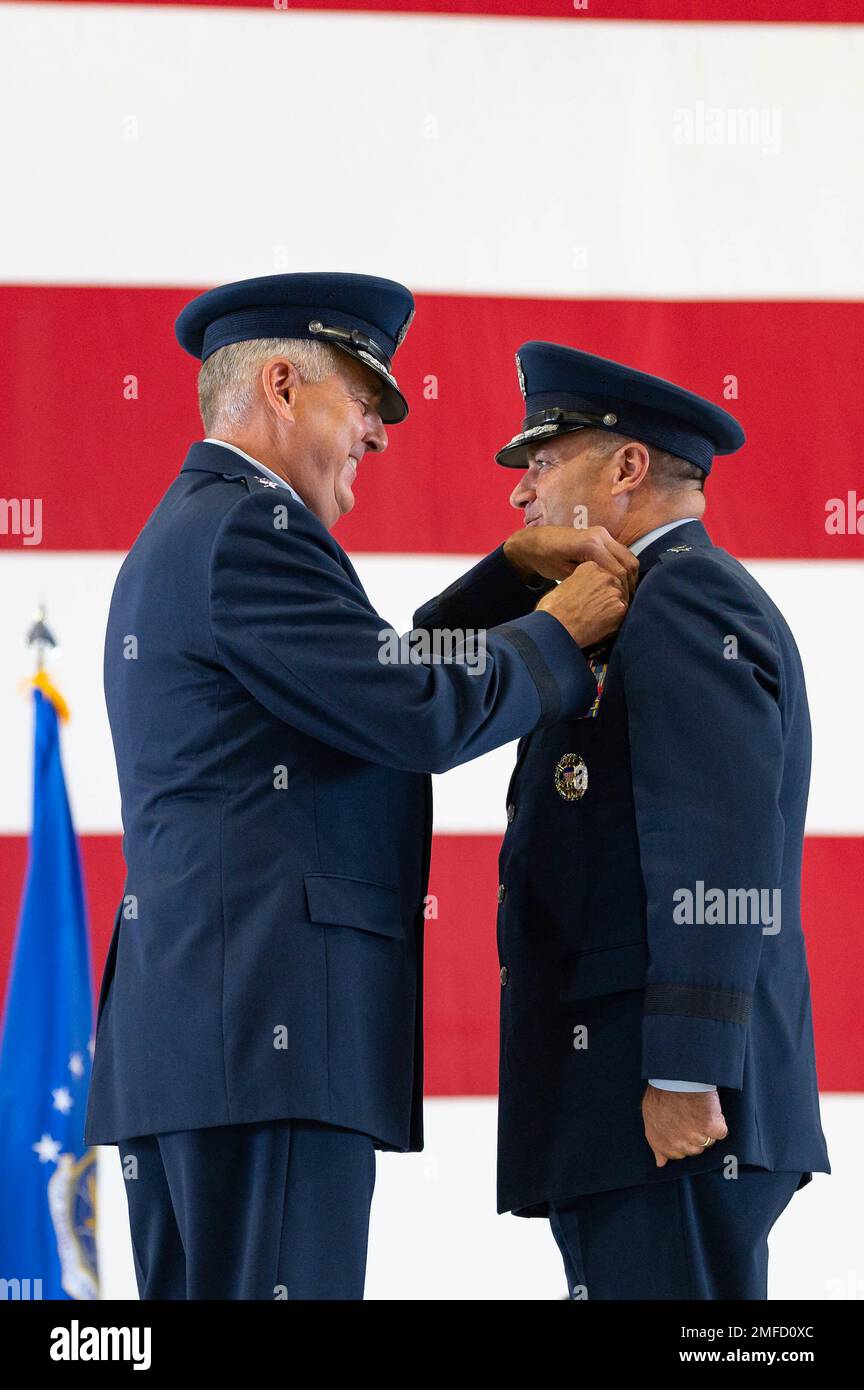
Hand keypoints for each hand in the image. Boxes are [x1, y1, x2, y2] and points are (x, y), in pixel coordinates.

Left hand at [504, 525, 637, 596]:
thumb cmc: (545, 560)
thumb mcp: (565, 575)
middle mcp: (601, 536)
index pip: (619, 571)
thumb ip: (589, 581)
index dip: (624, 591)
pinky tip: (618, 582)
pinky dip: (623, 567)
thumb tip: (610, 594)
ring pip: (628, 556)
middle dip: (630, 584)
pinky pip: (620, 552)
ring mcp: (602, 533)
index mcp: (591, 545)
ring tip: (625, 594)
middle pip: (629, 562)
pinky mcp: (601, 535)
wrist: (534, 542)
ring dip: (629, 575)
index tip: (623, 606)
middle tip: (627, 602)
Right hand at [535, 560, 628, 647]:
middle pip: (616, 586)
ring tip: (597, 621)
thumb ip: (581, 583)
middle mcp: (605, 575)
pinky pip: (624, 616)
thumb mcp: (565, 585)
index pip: (605, 576)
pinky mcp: (620, 607)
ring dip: (613, 611)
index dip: (600, 590)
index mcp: (590, 566)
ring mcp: (615, 590)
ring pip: (622, 600)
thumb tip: (587, 591)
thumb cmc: (553, 610)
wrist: (556, 626)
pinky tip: (601, 627)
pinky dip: (615, 623)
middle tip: (597, 612)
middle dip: (609, 599)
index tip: (594, 599)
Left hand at [641, 1084, 727, 1166]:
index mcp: (661, 1142)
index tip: (682, 1125)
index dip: (682, 1139)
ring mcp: (694, 1136)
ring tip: (698, 1109)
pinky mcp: (710, 1126)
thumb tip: (661, 1163)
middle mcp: (678, 1143)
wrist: (674, 1076)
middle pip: (695, 1149)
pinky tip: (710, 1110)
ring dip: (707, 1127)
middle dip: (695, 1134)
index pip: (678, 1155)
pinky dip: (719, 1121)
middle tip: (690, 1114)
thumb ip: (656, 1142)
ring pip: (709, 1141)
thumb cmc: (662, 1092)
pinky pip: (721, 1132)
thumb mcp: (650, 1117)